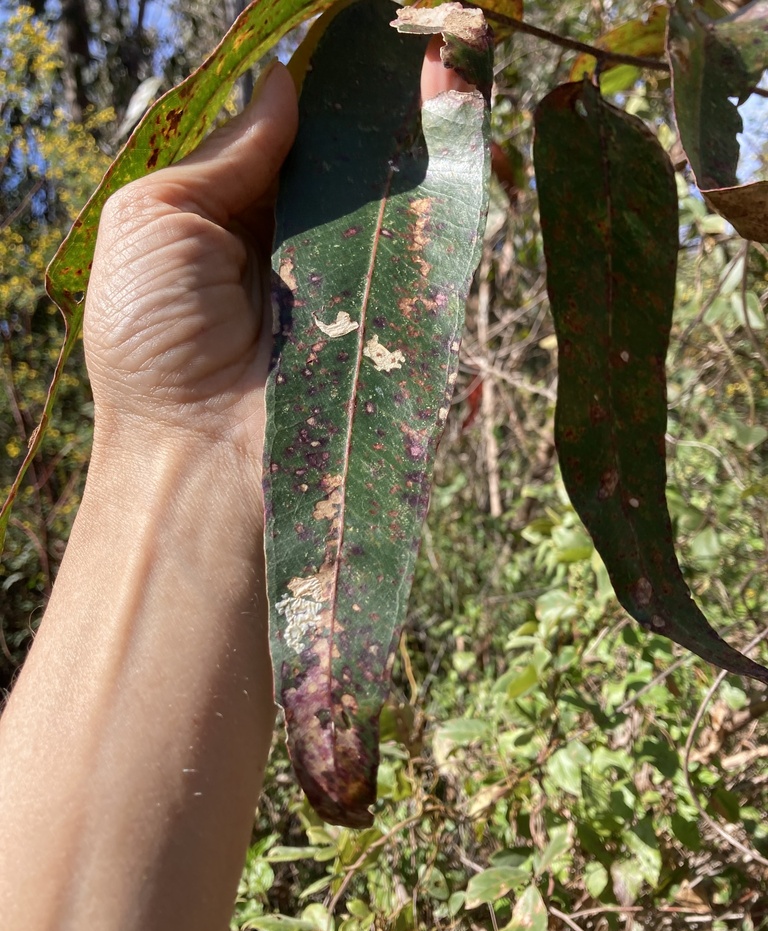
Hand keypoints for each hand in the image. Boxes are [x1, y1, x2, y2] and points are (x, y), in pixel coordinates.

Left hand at [82, 44, 468, 463]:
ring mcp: (353, 286)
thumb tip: (283, 82)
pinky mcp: (395, 327)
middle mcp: (301, 246)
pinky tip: (470, 135)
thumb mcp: (153, 221)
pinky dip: (454, 204)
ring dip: (430, 140)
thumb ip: (224, 155)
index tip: (364, 41)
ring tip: (452, 72)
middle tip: (421, 47)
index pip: (296, 137)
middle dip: (388, 106)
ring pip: (401, 202)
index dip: (329, 89)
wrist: (198, 455)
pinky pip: (430, 260)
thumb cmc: (152, 340)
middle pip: (355, 163)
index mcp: (239, 216)